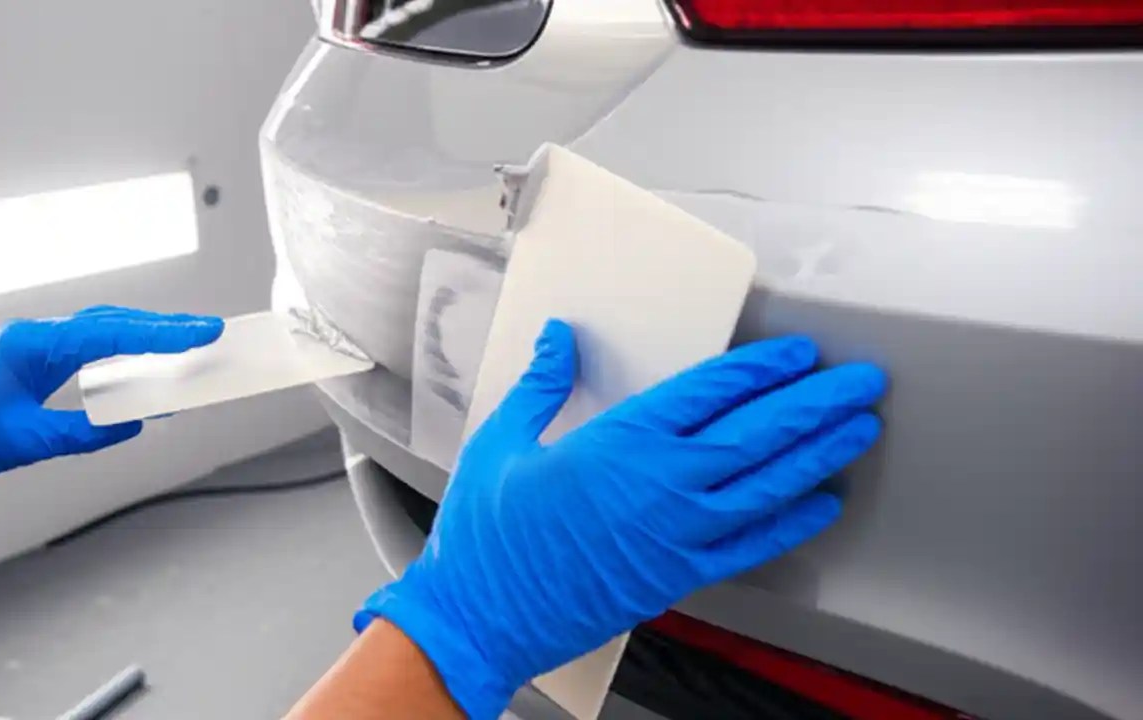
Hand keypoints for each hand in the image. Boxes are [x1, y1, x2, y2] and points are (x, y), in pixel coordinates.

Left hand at [0, 306, 222, 506]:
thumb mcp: (25, 443)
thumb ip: (84, 434)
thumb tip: (133, 424)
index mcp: (32, 344)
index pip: (111, 333)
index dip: (163, 334)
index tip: (203, 331)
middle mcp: (34, 334)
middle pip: (112, 321)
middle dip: (164, 327)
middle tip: (210, 331)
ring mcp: (32, 342)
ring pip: (101, 329)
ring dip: (144, 335)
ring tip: (187, 344)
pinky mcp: (31, 356)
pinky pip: (86, 345)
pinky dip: (120, 349)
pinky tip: (141, 361)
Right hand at [356, 320, 886, 718]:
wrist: (484, 617)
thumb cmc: (489, 536)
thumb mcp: (501, 443)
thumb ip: (541, 385)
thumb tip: (558, 338)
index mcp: (620, 443)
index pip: (710, 391)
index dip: (762, 368)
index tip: (798, 352)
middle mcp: (661, 486)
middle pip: (758, 434)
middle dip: (817, 403)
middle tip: (861, 381)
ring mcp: (676, 535)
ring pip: (767, 487)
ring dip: (820, 455)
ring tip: (859, 429)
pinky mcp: (678, 576)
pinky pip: (750, 546)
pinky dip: (791, 526)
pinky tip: (822, 506)